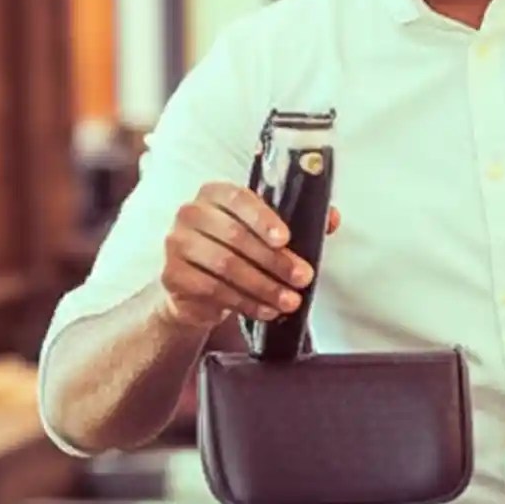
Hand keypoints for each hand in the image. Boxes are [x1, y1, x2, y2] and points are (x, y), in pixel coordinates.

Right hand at [161, 181, 340, 329]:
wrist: (196, 287)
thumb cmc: (236, 251)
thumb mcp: (265, 233)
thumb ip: (299, 220)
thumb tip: (331, 218)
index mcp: (214, 193)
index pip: (238, 199)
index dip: (263, 219)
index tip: (286, 239)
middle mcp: (190, 213)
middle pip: (236, 237)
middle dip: (275, 261)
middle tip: (302, 278)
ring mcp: (176, 243)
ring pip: (226, 266)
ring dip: (264, 286)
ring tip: (289, 300)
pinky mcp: (172, 275)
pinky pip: (213, 290)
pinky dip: (245, 303)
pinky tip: (266, 310)